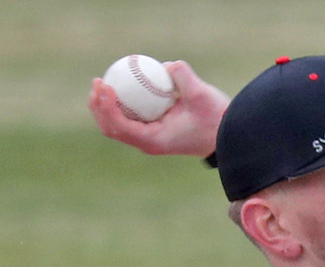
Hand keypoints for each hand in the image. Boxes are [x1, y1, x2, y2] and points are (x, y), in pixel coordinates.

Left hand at [87, 59, 229, 157]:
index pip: (120, 125)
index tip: (105, 85)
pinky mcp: (152, 133)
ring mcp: (148, 140)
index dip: (107, 105)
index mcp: (153, 140)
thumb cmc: (215, 119)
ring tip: (101, 83)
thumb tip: (166, 65)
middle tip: (98, 81)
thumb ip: (183, 77)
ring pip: (116, 126)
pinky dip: (119, 105)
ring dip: (105, 107)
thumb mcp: (202, 95)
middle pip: (110, 128)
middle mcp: (147, 144)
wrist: (226, 137)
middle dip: (98, 106)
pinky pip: (128, 119)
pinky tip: (120, 86)